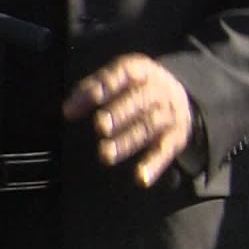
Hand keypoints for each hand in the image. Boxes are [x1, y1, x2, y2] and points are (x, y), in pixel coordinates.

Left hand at [63, 53, 194, 186]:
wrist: (181, 95)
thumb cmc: (135, 87)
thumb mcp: (117, 79)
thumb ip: (90, 91)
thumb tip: (68, 111)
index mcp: (142, 70)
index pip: (125, 73)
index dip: (107, 86)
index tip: (92, 99)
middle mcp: (160, 90)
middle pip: (141, 100)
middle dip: (121, 112)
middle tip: (100, 126)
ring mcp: (171, 113)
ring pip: (150, 126)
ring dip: (128, 141)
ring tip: (105, 155)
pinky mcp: (177, 136)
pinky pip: (166, 150)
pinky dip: (154, 165)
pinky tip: (140, 178)